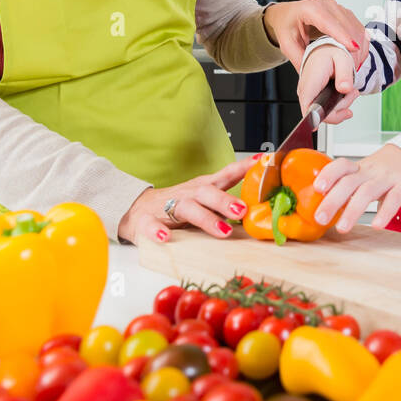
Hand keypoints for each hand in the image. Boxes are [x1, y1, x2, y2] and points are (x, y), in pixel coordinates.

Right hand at [116, 156, 257, 244]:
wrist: (138, 209)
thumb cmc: (178, 205)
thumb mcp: (206, 198)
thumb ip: (229, 200)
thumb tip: (260, 205)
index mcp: (203, 188)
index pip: (226, 174)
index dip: (244, 168)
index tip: (263, 162)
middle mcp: (188, 194)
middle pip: (208, 192)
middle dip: (226, 200)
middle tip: (242, 210)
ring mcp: (168, 207)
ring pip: (188, 208)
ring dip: (206, 218)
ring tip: (222, 230)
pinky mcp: (147, 221)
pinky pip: (151, 225)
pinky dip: (157, 231)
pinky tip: (165, 238)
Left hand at [263, 0, 367, 68]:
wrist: (289, 15)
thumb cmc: (287, 24)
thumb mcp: (287, 44)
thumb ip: (299, 59)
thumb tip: (310, 75)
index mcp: (310, 9)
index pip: (329, 21)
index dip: (342, 35)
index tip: (352, 48)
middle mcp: (326, 5)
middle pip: (347, 25)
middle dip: (353, 47)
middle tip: (351, 68)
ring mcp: (338, 8)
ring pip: (356, 26)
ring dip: (360, 46)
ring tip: (354, 64)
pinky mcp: (346, 14)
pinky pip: (358, 28)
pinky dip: (361, 42)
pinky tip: (358, 55)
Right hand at [297, 47, 358, 125]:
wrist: (325, 50)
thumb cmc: (331, 53)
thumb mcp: (342, 60)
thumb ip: (344, 74)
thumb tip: (344, 89)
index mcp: (310, 81)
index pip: (307, 106)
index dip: (314, 118)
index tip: (321, 123)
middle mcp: (305, 90)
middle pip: (320, 114)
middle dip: (340, 109)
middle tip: (352, 94)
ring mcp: (308, 96)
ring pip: (324, 113)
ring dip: (342, 106)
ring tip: (351, 92)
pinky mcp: (312, 98)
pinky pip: (324, 110)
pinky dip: (337, 105)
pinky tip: (344, 95)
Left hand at [309, 145, 400, 231]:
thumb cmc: (384, 171)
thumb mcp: (364, 173)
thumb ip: (346, 187)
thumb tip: (322, 207)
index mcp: (358, 168)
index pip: (340, 165)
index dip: (328, 175)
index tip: (316, 188)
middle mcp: (370, 172)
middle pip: (349, 183)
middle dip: (332, 201)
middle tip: (320, 218)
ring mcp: (387, 179)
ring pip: (367, 192)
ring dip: (353, 211)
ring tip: (342, 228)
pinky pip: (393, 200)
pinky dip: (384, 213)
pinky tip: (377, 225)